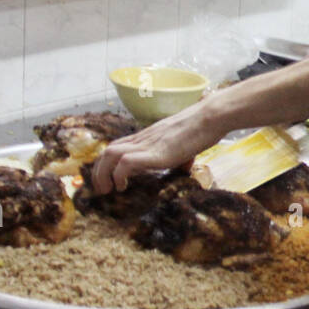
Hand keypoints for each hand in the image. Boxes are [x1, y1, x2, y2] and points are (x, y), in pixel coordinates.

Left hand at [92, 100, 221, 192]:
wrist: (210, 118)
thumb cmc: (202, 129)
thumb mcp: (185, 145)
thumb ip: (180, 156)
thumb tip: (185, 168)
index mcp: (148, 137)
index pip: (117, 147)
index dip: (106, 164)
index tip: (107, 180)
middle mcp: (143, 139)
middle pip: (107, 151)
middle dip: (98, 172)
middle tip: (102, 190)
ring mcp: (147, 144)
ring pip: (110, 154)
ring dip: (103, 174)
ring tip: (107, 190)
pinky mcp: (155, 152)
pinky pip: (126, 162)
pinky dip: (119, 175)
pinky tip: (123, 186)